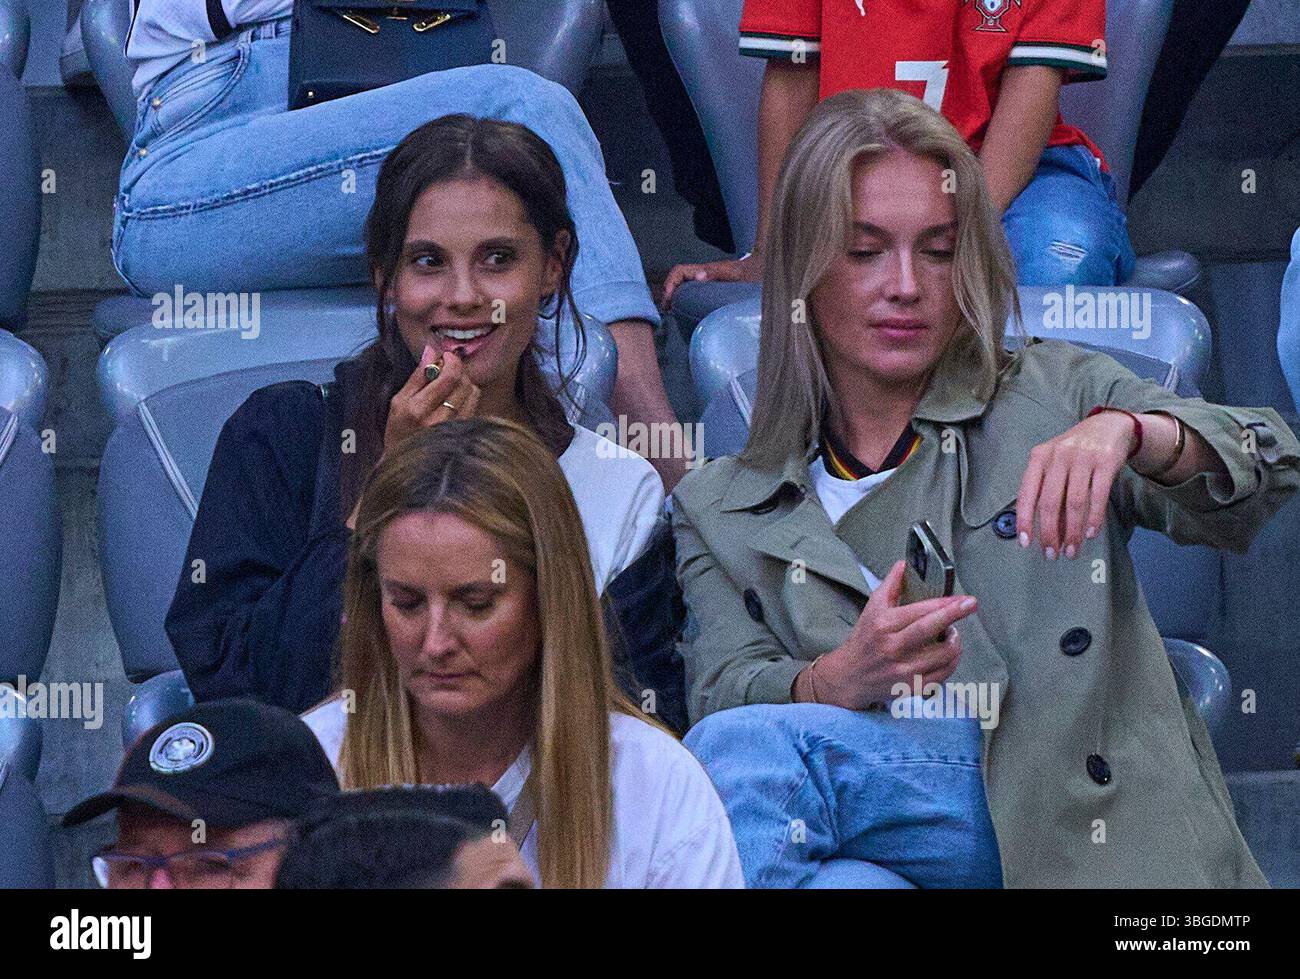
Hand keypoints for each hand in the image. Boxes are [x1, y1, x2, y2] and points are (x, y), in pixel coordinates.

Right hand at [383, 344, 480, 452]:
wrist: (406, 463)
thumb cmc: (399, 430)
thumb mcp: (398, 401)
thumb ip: (417, 375)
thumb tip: (431, 350)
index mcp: (418, 409)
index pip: (449, 377)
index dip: (451, 360)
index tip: (445, 356)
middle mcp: (439, 419)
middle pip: (464, 382)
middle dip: (458, 369)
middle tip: (447, 368)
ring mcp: (454, 427)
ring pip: (472, 392)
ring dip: (464, 381)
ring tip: (450, 384)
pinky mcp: (464, 432)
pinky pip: (475, 404)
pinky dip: (468, 395)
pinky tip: (455, 398)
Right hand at [662, 252, 761, 305]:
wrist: (765, 270)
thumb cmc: (751, 272)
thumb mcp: (735, 273)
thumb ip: (717, 272)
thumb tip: (697, 277)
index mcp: (705, 270)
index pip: (679, 271)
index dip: (670, 283)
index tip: (669, 300)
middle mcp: (704, 274)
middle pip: (678, 280)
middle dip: (669, 293)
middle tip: (668, 310)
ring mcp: (708, 281)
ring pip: (685, 286)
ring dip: (676, 297)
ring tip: (674, 312)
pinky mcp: (713, 288)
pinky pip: (694, 292)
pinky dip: (686, 300)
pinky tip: (688, 311)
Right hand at [803, 561, 976, 709]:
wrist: (849, 676)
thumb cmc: (864, 640)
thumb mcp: (872, 608)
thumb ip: (890, 586)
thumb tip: (903, 565)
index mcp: (884, 625)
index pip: (920, 611)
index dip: (945, 604)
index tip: (963, 599)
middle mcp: (893, 647)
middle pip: (931, 630)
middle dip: (954, 615)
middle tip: (971, 605)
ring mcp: (903, 670)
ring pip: (943, 654)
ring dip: (954, 641)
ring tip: (950, 633)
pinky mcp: (912, 687)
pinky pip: (944, 674)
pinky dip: (952, 661)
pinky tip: (948, 652)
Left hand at [1015, 410, 1135, 558]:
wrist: (1108, 426)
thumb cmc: (1074, 453)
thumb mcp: (1055, 465)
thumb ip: (1048, 492)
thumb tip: (1046, 531)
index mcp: (1039, 458)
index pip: (1027, 494)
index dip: (1024, 520)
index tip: (1025, 543)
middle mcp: (1058, 456)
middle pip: (1050, 502)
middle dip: (1049, 533)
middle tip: (1052, 554)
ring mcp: (1083, 457)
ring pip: (1074, 503)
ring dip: (1072, 531)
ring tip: (1071, 550)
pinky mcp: (1106, 461)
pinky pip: (1098, 496)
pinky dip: (1094, 518)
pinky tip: (1090, 533)